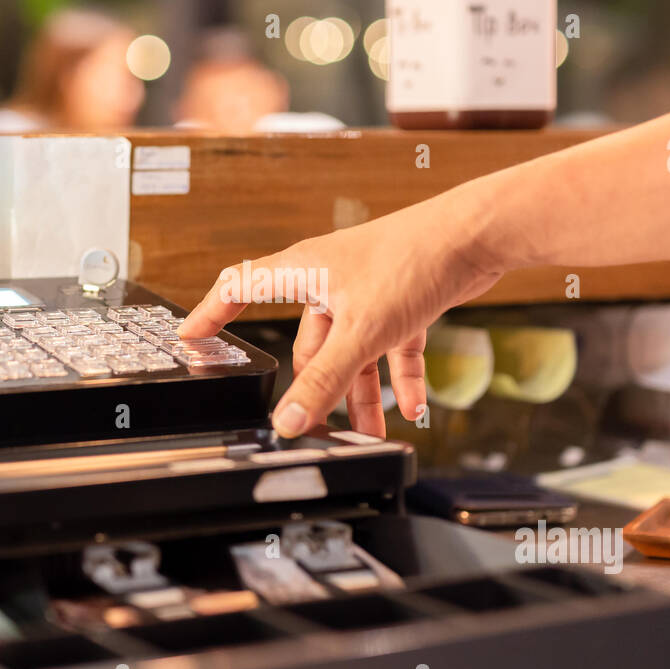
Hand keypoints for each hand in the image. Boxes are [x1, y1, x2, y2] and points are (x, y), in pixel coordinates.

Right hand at [177, 189, 503, 437]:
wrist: (477, 236)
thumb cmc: (414, 259)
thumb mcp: (362, 331)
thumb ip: (325, 380)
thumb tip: (289, 420)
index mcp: (305, 272)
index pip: (241, 287)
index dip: (213, 313)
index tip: (192, 338)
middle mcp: (331, 279)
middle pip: (309, 343)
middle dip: (316, 388)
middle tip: (316, 428)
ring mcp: (367, 291)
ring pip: (354, 352)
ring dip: (363, 394)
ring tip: (372, 433)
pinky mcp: (402, 301)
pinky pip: (393, 348)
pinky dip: (401, 378)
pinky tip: (413, 408)